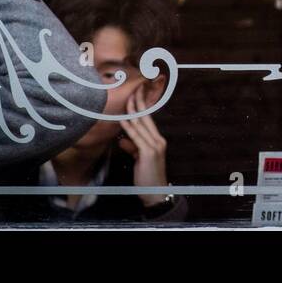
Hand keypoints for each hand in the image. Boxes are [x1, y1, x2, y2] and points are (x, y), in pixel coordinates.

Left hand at [117, 85, 169, 207]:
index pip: (149, 120)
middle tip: (135, 88)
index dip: (143, 107)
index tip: (138, 95)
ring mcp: (154, 146)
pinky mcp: (149, 152)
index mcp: (158, 141)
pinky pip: (136, 137)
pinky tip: (123, 120)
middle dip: (140, 103)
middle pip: (147, 118)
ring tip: (127, 99)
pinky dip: (129, 127)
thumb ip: (133, 149)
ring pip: (141, 125)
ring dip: (132, 111)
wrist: (156, 193)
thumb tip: (123, 141)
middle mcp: (158, 140)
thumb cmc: (148, 178)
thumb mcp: (140, 160)